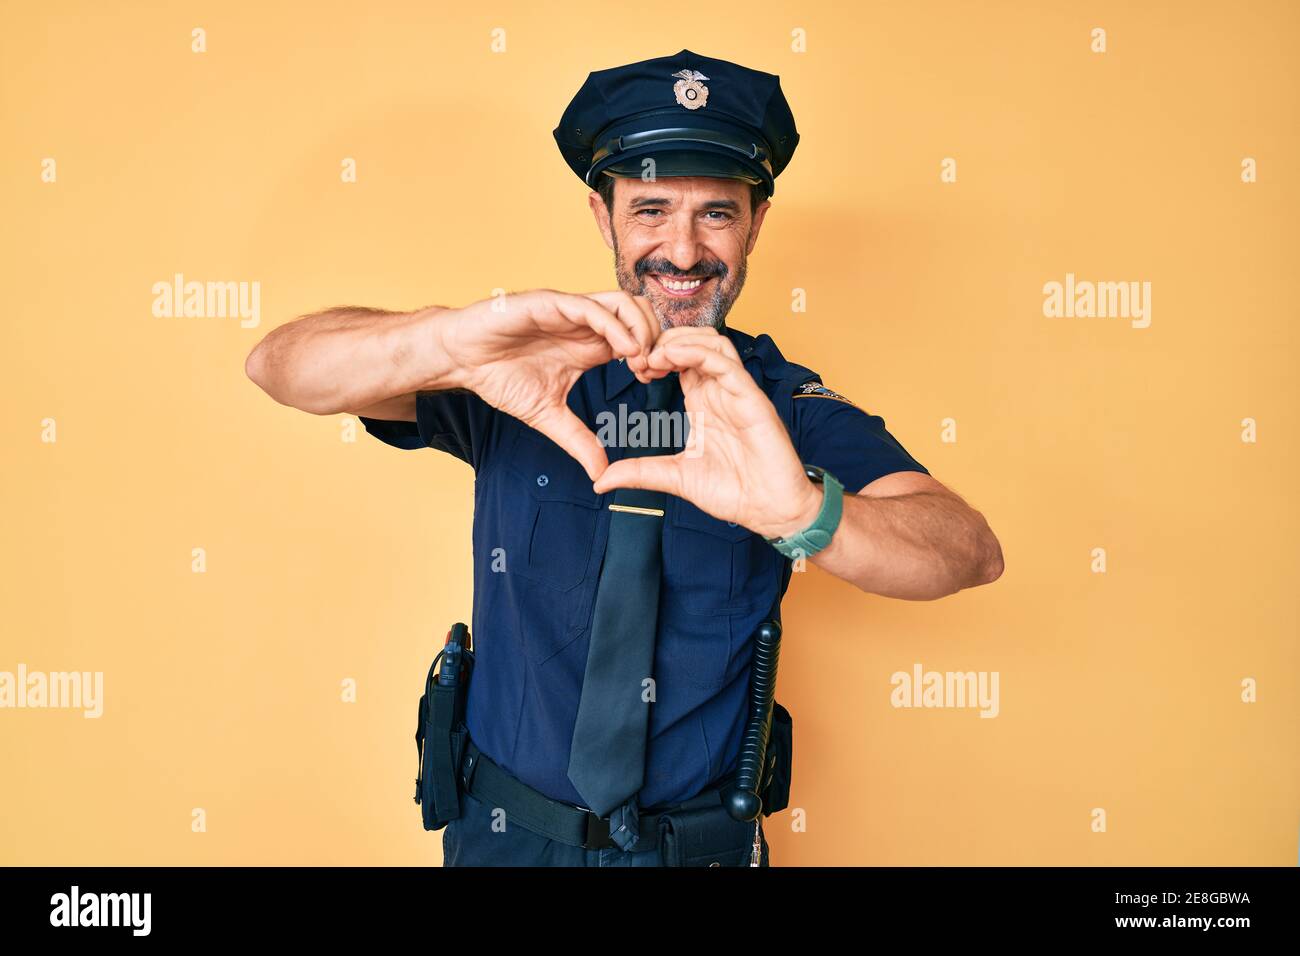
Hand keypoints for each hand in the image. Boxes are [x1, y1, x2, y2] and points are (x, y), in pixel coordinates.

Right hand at [439, 289, 660, 479]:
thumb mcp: (548, 415)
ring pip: (624, 303)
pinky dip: (614, 325)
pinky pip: (592, 307)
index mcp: (592, 344)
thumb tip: (601, 474)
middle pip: (642, 313)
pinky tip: (624, 350)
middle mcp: (587, 323)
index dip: (654, 355)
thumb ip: (578, 441)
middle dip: (656, 338)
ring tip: (641, 360)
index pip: (639, 337)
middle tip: (653, 370)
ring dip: (641, 328)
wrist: (461, 359)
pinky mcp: (550, 303)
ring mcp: (570, 310)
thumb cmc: (500, 376)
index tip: (654, 381)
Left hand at [591, 327, 822, 539]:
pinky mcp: (751, 398)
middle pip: (694, 342)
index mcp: (703, 402)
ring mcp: (736, 392)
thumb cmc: (733, 491)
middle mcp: (719, 391)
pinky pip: (726, 363)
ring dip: (680, 341)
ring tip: (653, 355)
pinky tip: (673, 357)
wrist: (769, 509)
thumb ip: (639, 472)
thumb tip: (600, 481)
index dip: (652, 356)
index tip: (631, 368)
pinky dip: (698, 353)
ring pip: (712, 342)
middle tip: (637, 358)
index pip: (678, 360)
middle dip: (662, 341)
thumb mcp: (674, 477)